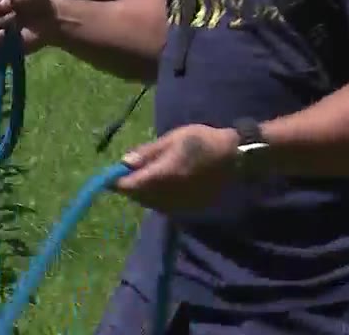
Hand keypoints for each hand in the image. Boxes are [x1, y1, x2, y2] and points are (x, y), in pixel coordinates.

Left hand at [113, 125, 239, 212]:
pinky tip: (166, 185)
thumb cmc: (202, 141)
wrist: (235, 158)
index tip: (113, 173)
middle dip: (131, 186)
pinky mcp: (188, 210)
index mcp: (161, 176)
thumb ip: (147, 152)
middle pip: (137, 197)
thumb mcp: (172, 139)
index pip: (128, 186)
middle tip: (133, 170)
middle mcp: (167, 196)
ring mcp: (179, 205)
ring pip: (150, 204)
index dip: (116, 181)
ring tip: (150, 175)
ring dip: (144, 193)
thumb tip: (123, 162)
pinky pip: (165, 207)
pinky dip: (159, 198)